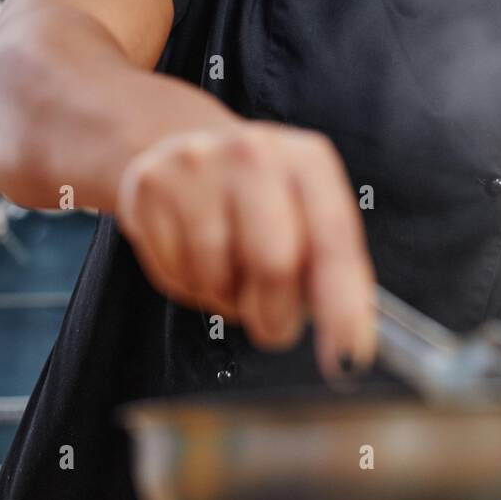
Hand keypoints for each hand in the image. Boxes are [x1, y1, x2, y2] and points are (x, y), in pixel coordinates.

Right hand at [114, 121, 376, 380]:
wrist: (178, 145)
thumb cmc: (254, 195)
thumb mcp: (302, 208)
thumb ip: (327, 263)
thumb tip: (348, 337)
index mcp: (308, 160)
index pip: (334, 238)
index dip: (343, 302)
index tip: (348, 353)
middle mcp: (256, 154)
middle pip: (274, 263)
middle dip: (276, 315)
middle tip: (274, 326)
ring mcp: (200, 166)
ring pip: (217, 277)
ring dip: (227, 301)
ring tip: (229, 272)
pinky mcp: (153, 186)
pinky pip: (175, 275)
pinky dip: (191, 288)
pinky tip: (195, 258)